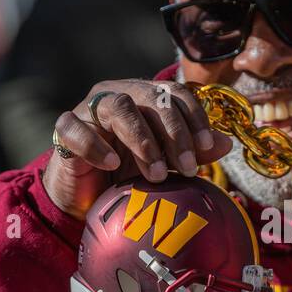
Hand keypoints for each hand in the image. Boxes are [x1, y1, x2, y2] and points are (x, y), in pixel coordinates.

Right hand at [42, 79, 233, 219]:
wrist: (85, 197)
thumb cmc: (126, 174)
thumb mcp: (165, 165)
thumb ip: (192, 152)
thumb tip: (226, 144)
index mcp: (146, 98)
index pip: (176, 94)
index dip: (194, 117)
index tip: (206, 148)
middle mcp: (119, 95)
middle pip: (152, 98)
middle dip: (174, 134)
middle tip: (187, 169)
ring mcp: (89, 109)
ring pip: (119, 107)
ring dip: (142, 140)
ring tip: (155, 174)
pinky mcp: (65, 128)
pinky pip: (76, 128)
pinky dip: (95, 144)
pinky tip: (111, 163)